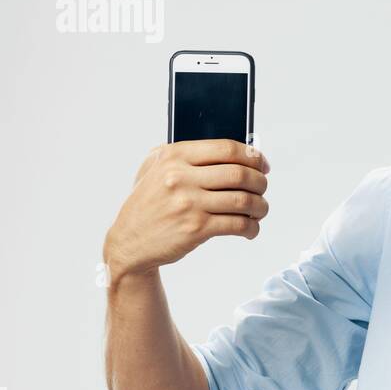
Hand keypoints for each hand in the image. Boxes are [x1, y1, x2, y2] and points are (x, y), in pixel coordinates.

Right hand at [104, 139, 269, 280]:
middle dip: (260, 182)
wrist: (129, 241)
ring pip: (243, 200)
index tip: (262, 165)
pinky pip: (237, 224)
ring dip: (260, 206)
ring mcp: (189, 204)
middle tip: (262, 188)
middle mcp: (181, 178)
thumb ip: (183, 153)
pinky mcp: (196, 229)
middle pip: (240, 174)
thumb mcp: (153, 167)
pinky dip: (251, 227)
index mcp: (174, 157)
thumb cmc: (148, 203)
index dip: (252, 156)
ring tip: (260, 210)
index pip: (226, 148)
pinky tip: (250, 229)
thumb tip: (232, 150)